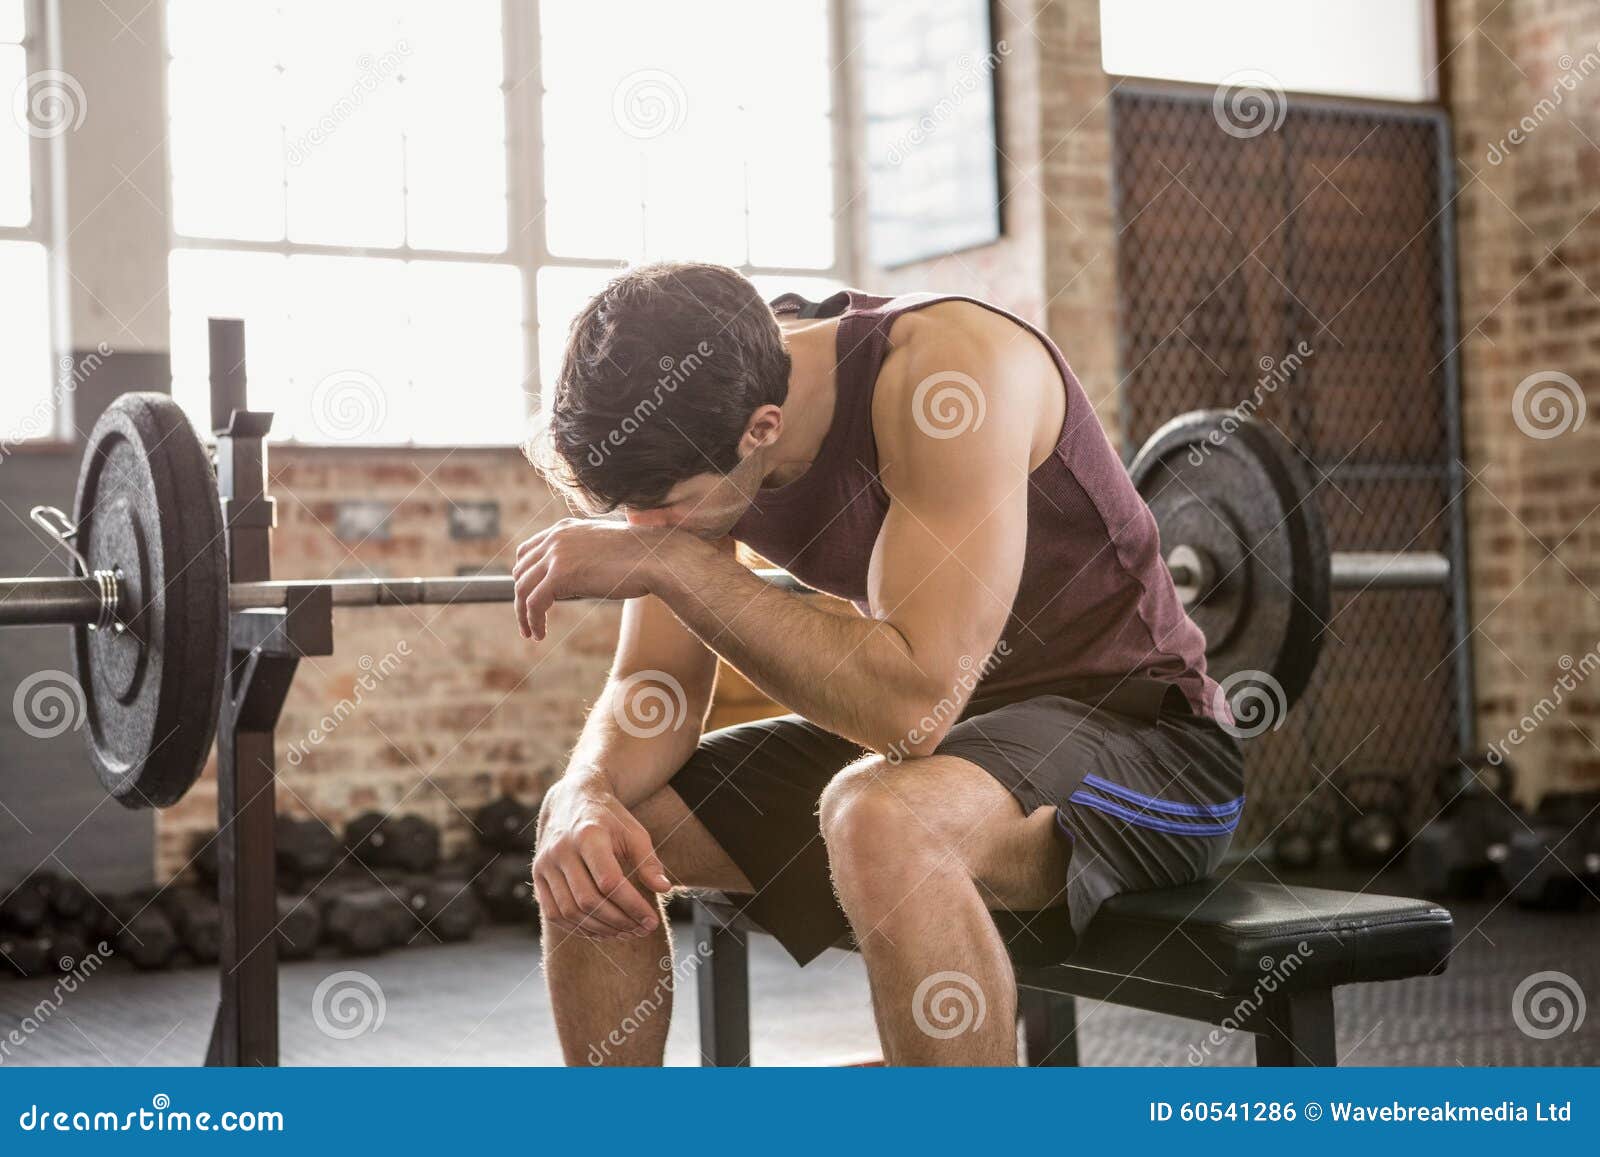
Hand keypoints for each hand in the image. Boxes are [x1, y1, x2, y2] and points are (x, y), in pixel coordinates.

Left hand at [512, 519, 669, 639]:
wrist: (655, 557)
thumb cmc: (640, 557)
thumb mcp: (605, 550)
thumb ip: (586, 557)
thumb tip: (580, 578)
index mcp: (565, 529)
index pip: (528, 551)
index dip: (524, 577)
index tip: (528, 597)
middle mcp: (556, 538)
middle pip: (521, 571)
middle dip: (521, 598)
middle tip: (528, 621)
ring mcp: (556, 555)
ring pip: (523, 589)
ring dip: (523, 615)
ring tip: (532, 633)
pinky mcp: (561, 575)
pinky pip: (534, 603)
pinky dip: (533, 621)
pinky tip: (540, 634)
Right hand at [532, 776, 671, 939]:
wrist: (571, 800)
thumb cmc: (609, 819)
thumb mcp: (634, 832)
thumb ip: (648, 861)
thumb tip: (664, 889)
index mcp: (588, 835)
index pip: (609, 882)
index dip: (632, 906)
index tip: (652, 920)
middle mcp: (561, 850)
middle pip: (588, 900)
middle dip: (618, 921)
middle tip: (641, 930)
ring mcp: (545, 864)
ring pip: (570, 911)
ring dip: (600, 929)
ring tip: (625, 932)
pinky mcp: (537, 876)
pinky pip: (554, 913)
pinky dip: (578, 927)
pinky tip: (601, 931)